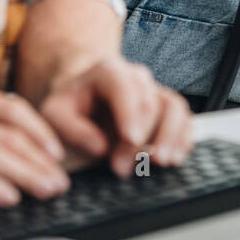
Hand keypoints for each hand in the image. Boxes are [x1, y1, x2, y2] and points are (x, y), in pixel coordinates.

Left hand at [39, 59, 192, 176]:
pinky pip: (184, 118)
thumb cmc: (68, 107)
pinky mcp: (166, 108)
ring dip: (171, 136)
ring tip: (161, 162)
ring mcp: (154, 91)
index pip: (124, 85)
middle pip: (148, 103)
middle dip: (139, 138)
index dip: (130, 112)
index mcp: (107, 70)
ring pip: (174, 107)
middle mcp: (136, 76)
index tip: (130, 139)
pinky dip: (183, 138)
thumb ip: (73, 128)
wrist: (83, 99)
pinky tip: (175, 158)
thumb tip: (101, 147)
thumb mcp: (55, 115)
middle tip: (122, 169)